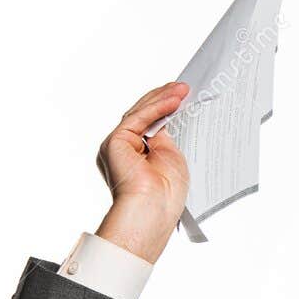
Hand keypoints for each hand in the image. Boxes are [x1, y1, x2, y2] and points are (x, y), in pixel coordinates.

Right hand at [93, 82, 191, 263]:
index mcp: (137, 156)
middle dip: (164, 99)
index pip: (151, 126)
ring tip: (182, 89)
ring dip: (162, 99)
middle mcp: (124, 148)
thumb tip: (166, 119)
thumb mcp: (171, 159)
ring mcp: (118, 144)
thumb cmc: (165, 195)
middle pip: (143, 116)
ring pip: (140, 114)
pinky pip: (138, 118)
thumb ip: (164, 139)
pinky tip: (172, 100)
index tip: (181, 97)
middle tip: (183, 88)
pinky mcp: (115, 141)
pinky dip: (156, 107)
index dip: (165, 110)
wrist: (152, 210)